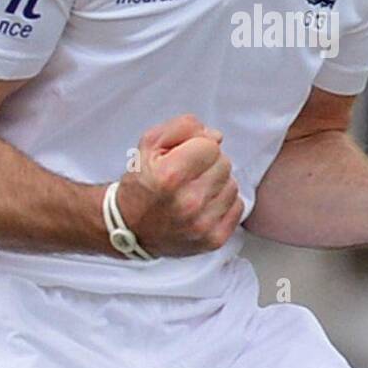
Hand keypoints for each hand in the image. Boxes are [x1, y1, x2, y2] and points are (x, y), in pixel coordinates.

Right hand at [116, 114, 244, 257]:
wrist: (130, 228)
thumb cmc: (141, 184)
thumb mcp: (149, 145)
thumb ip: (183, 127)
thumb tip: (216, 136)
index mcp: (170, 176)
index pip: (211, 146)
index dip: (198, 146)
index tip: (185, 156)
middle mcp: (188, 203)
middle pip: (224, 164)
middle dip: (208, 164)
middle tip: (189, 175)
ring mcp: (202, 224)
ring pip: (232, 185)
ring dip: (217, 184)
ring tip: (195, 190)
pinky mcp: (214, 239)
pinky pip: (237, 207)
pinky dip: (224, 203)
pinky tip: (205, 205)